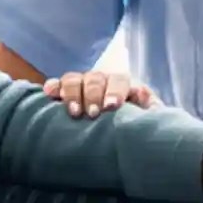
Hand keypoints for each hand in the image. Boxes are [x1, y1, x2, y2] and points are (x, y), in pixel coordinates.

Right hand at [42, 71, 158, 117]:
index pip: (119, 80)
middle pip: (95, 78)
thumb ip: (152, 112)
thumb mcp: (147, 117)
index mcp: (124, 84)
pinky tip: (49, 94)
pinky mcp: (66, 91)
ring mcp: (83, 84)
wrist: (119, 124)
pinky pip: (57, 84)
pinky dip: (53, 86)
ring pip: (75, 79)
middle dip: (93, 95)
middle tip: (93, 113)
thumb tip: (154, 109)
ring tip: (74, 113)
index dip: (115, 91)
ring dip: (73, 93)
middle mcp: (102, 80)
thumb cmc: (134, 123)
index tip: (112, 106)